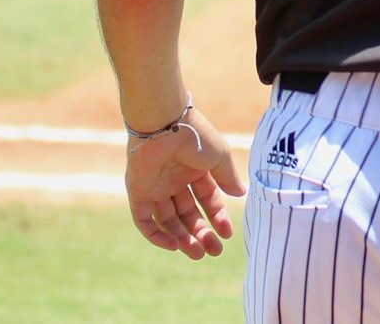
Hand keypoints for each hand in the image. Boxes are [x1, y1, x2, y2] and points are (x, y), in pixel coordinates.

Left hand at [123, 109, 244, 258]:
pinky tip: (173, 245)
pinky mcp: (139, 194)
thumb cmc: (196, 137)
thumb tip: (240, 194)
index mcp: (196, 171)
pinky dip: (157, 235)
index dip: (218, 217)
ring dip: (182, 238)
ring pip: (168, 221)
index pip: (208, 200)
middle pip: (188, 214)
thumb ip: (228, 178)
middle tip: (213, 251)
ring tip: (196, 253)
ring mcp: (156, 188)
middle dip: (202, 233)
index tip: (227, 233)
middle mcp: (176, 181)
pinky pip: (145, 220)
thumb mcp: (220, 158)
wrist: (166, 125)